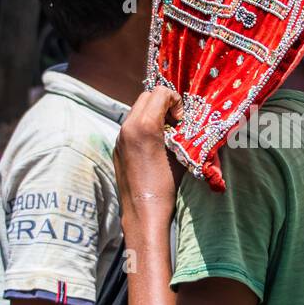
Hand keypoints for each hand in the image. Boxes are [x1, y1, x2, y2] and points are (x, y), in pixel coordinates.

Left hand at [114, 85, 184, 225]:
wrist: (143, 212)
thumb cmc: (166, 186)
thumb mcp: (181, 155)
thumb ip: (182, 132)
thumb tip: (187, 121)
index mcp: (144, 126)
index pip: (160, 92)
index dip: (176, 102)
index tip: (181, 122)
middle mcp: (127, 127)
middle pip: (146, 96)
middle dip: (164, 105)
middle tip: (175, 125)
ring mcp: (119, 137)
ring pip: (137, 110)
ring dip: (154, 115)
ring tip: (166, 136)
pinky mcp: (117, 148)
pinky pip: (131, 126)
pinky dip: (144, 127)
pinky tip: (154, 147)